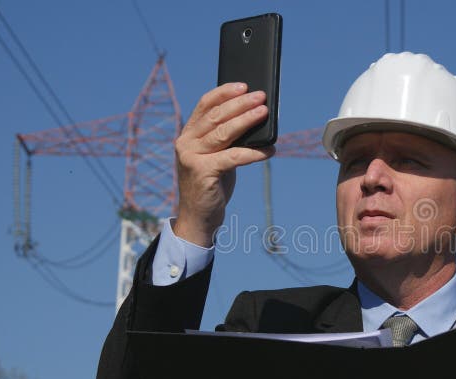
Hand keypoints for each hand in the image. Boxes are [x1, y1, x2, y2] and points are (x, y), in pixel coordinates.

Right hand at [173, 83, 274, 246]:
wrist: (199, 216)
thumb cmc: (212, 183)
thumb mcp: (216, 156)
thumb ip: (225, 138)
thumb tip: (254, 118)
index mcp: (188, 135)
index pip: (204, 105)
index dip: (224, 93)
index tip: (243, 85)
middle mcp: (186, 143)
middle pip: (216, 116)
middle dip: (240, 104)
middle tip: (260, 97)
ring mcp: (192, 158)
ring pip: (223, 133)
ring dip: (247, 121)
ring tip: (264, 113)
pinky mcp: (202, 172)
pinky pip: (233, 157)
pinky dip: (254, 153)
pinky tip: (270, 150)